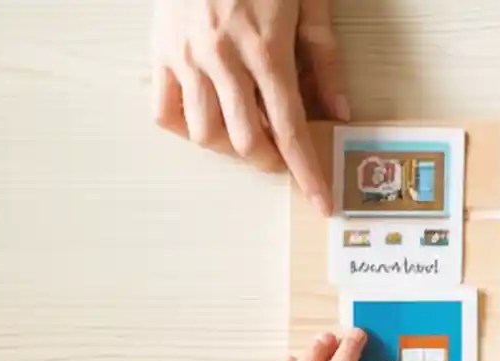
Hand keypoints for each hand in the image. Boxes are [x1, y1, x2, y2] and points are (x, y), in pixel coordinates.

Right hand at [151, 0, 346, 214]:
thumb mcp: (310, 2)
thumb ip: (326, 59)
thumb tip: (340, 112)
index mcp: (267, 48)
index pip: (291, 128)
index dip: (307, 171)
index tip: (320, 201)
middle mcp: (223, 58)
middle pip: (246, 140)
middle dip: (270, 161)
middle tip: (282, 154)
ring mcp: (186, 56)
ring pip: (204, 133)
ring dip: (231, 147)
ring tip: (248, 134)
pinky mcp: (159, 50)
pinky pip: (163, 111)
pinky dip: (186, 127)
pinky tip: (208, 118)